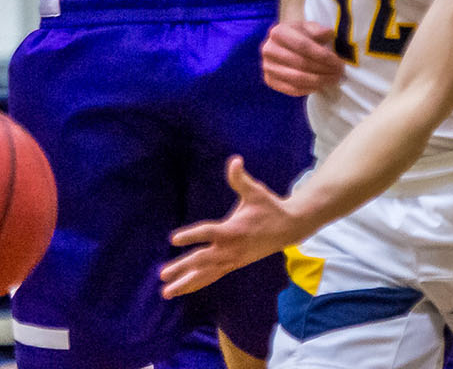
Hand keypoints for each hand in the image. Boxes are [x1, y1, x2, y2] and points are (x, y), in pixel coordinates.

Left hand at [159, 157, 311, 298]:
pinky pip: (212, 276)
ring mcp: (232, 260)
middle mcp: (231, 249)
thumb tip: (235, 160)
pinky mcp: (234, 265)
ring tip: (166, 292)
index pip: (208, 233)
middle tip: (162, 274)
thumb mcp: (256, 191)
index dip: (191, 235)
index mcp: (233, 230)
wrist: (290, 228)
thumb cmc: (270, 207)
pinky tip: (183, 289)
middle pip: (202, 260)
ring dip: (185, 283)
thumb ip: (240, 178)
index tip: (173, 239)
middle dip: (182, 268)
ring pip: (206, 274)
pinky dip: (197, 284)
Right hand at [261, 21, 346, 95]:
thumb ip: (320, 30)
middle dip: (324, 70)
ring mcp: (267, 66)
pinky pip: (292, 89)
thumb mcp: (310, 28)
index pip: (304, 46)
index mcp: (278, 32)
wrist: (285, 46)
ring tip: (333, 80)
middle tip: (339, 73)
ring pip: (298, 79)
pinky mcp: (269, 81)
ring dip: (319, 81)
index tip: (338, 62)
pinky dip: (309, 89)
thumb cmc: (301, 36)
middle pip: (301, 63)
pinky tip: (321, 85)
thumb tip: (328, 34)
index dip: (323, 56)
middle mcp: (269, 49)